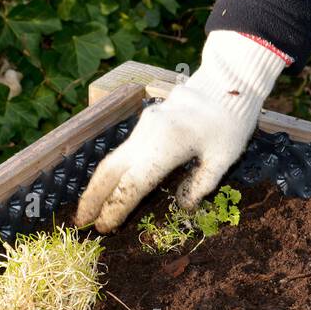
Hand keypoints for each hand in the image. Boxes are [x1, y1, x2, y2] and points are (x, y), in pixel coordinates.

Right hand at [76, 30, 285, 232]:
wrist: (226, 81)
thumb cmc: (230, 121)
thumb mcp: (224, 158)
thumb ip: (201, 184)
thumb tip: (183, 206)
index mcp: (166, 146)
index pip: (132, 185)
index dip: (116, 209)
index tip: (105, 228)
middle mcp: (147, 135)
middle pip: (110, 171)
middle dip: (92, 198)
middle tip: (80, 223)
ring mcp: (143, 126)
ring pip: (112, 159)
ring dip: (98, 185)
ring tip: (89, 208)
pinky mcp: (146, 122)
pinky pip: (123, 151)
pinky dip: (112, 172)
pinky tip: (110, 186)